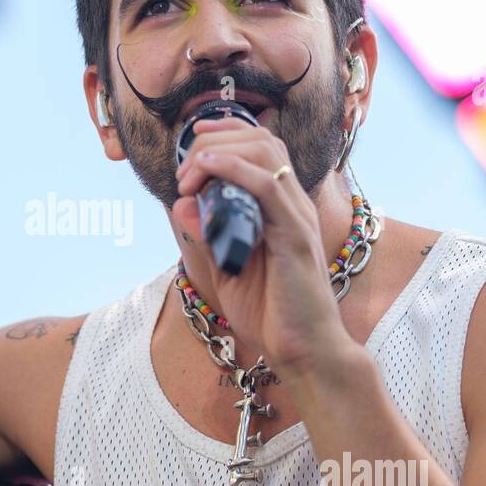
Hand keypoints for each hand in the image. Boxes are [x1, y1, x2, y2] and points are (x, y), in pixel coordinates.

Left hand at [174, 115, 352, 378]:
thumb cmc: (270, 313)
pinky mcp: (295, 236)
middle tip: (183, 170)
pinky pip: (266, 187)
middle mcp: (293, 204)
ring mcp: (297, 217)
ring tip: (188, 175)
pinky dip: (234, 169)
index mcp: (282, 206)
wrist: (304, 353)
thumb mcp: (225, 268)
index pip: (261, 146)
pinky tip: (207, 172)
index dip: (226, 132)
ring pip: (264, 153)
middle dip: (214, 140)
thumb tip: (181, 202)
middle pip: (260, 140)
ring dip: (218, 152)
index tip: (191, 143)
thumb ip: (205, 234)